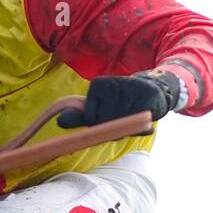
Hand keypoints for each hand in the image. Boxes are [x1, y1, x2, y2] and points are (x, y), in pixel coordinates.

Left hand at [57, 71, 181, 127]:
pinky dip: (141, 128)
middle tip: (121, 119)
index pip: (91, 119)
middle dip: (112, 128)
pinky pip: (140, 125)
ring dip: (127, 129)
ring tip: (132, 116)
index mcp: (98, 84)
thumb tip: (59, 122)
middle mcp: (113, 83)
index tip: (107, 119)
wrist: (153, 91)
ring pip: (123, 125)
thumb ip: (79, 117)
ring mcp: (132, 88)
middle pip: (106, 123)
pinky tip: (143, 116)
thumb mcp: (98, 111)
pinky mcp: (148, 95)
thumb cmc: (121, 104)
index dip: (99, 127)